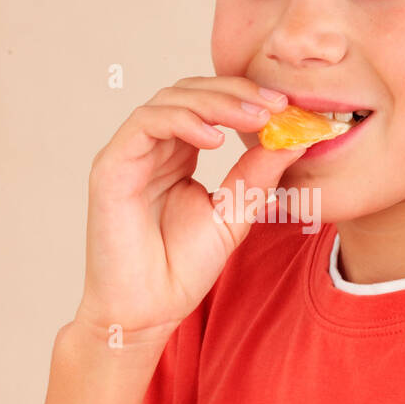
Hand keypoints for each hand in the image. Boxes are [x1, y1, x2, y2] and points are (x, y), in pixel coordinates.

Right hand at [76, 76, 299, 342]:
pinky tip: (216, 137)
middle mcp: (152, 147)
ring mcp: (129, 154)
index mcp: (178, 154)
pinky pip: (146, 124)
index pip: (210, 106)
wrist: (147, 311)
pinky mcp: (111, 166)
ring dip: (217, 102)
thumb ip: (256, 175)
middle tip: (277, 104)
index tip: (288, 106)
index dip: (247, 99)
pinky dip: (183, 121)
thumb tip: (293, 139)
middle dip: (237, 92)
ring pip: (170, 100)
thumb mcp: (233, 214)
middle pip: (191, 92)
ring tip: (257, 118)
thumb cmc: (180, 269)